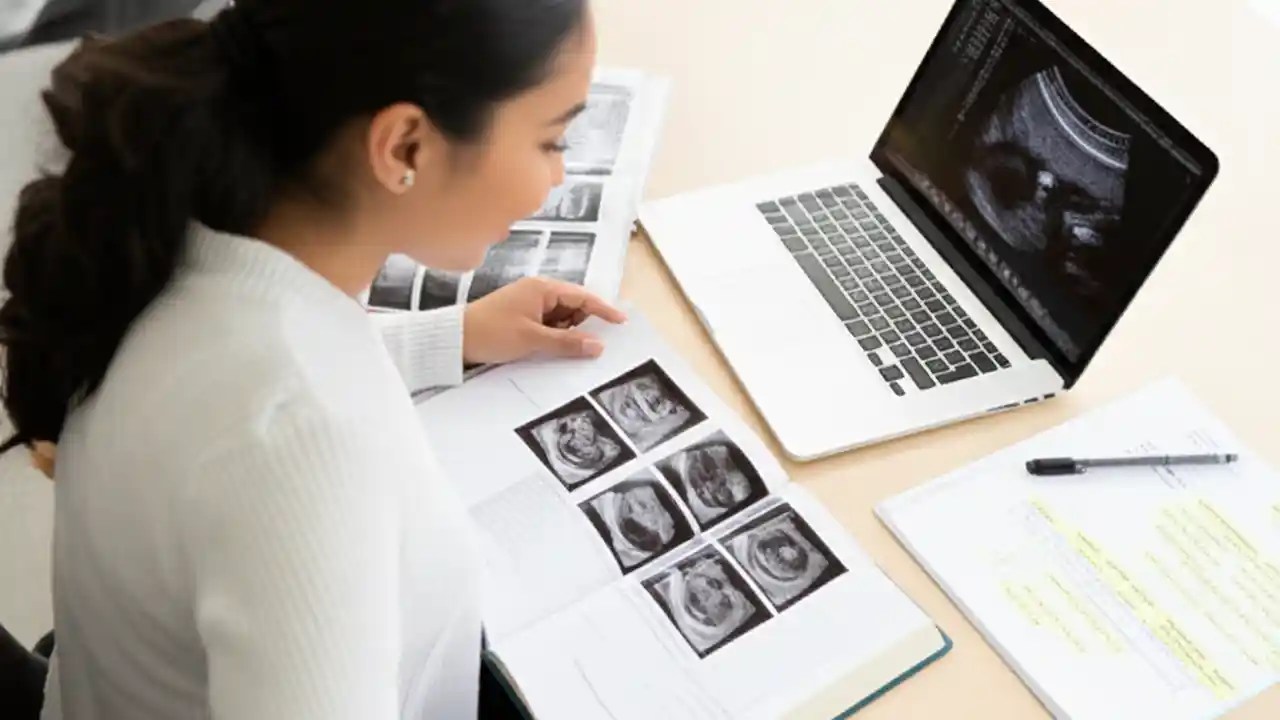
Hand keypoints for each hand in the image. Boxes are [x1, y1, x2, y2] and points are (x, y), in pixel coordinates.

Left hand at [463, 277, 626, 364]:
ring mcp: (528, 304)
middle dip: (584, 324)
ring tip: (570, 351)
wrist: (454, 340)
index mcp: (542, 288)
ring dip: (568, 333)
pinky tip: (555, 350)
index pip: (582, 296)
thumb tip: (597, 345)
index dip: (603, 309)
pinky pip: (547, 324)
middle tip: (594, 346)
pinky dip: (554, 336)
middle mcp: (537, 292)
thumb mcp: (532, 340)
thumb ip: (567, 343)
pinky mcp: (521, 317)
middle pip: (573, 306)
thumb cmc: (491, 333)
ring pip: (561, 318)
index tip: (621, 322)